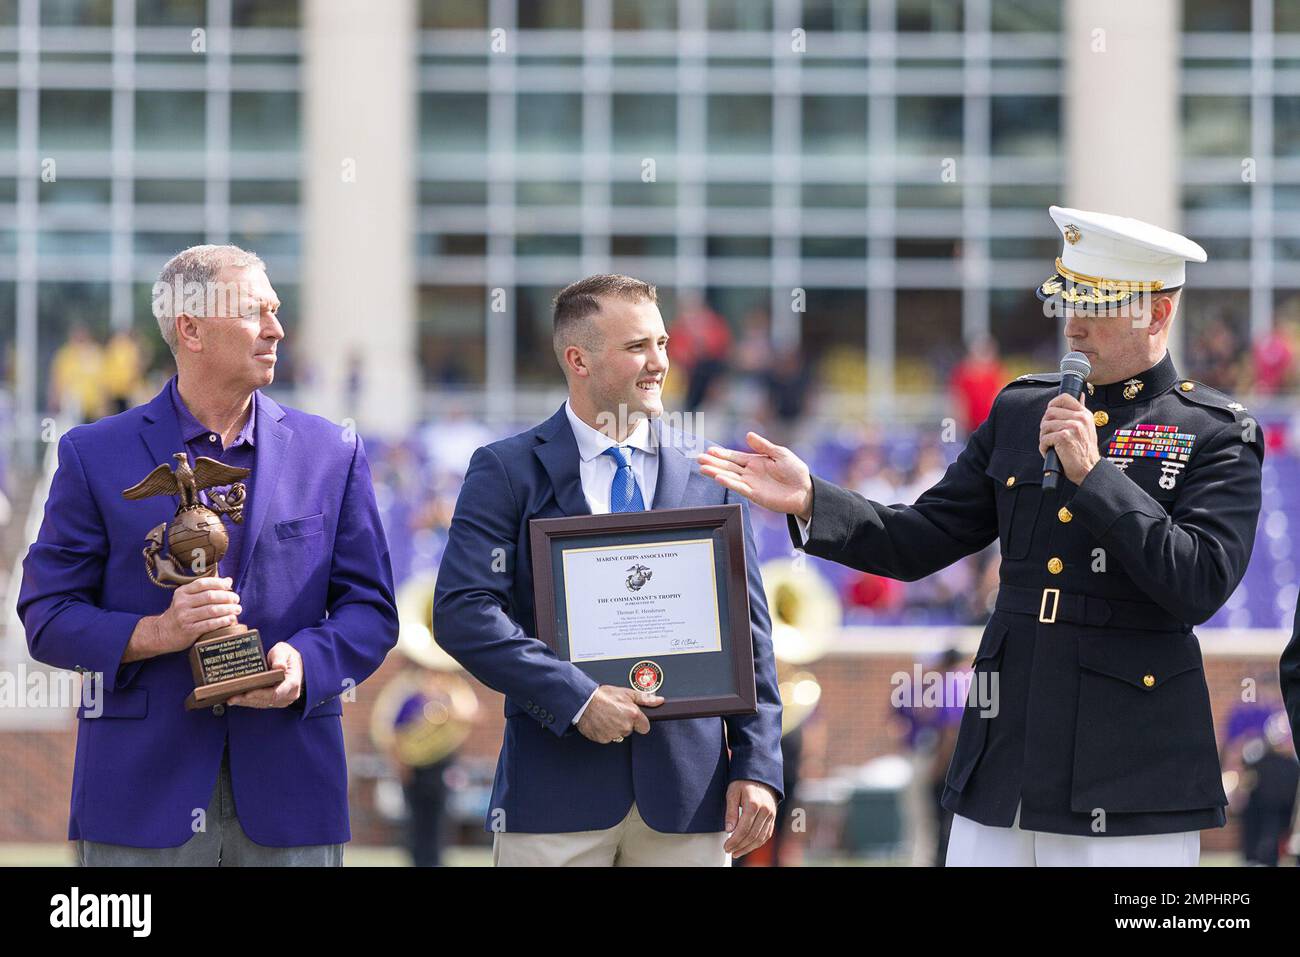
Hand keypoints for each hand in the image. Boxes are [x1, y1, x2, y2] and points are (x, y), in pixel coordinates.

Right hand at [153, 577, 241, 654]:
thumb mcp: (187, 598)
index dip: (219, 583)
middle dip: (227, 597)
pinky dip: (223, 621)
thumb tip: (228, 581)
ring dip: (228, 609)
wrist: (162, 633)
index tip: (230, 586)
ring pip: (212, 610)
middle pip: (210, 596)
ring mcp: (185, 617)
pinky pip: (210, 624)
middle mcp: (182, 603)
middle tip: (237, 599)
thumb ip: (206, 589)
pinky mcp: (189, 630)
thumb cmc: (181, 613)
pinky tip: (231, 619)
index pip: (203, 583)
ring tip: (238, 609)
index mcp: (182, 592)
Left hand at [227, 642, 298, 708]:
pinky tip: (236, 700)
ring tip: (230, 699)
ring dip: (245, 702)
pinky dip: (248, 702)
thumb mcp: (284, 651)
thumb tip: (279, 666)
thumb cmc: (286, 656)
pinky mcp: (275, 702)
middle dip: (248, 699)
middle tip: (232, 698)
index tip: (247, 694)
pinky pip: (260, 703)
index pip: (276, 693)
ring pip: (261, 703)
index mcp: (292, 683)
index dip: (260, 694)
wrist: (291, 663)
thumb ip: (280, 657)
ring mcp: (282, 700)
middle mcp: (289, 695)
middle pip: (266, 700)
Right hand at [576, 685, 662, 743]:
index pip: (645, 727)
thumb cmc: (602, 696)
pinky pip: (608, 738)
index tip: (633, 718)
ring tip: (607, 717)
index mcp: (632, 714)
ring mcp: (614, 734)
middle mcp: (624, 726)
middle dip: (625, 723)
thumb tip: (658, 701)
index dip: (639, 722)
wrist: (582, 701)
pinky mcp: (603, 739)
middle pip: (630, 730)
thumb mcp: (625, 693)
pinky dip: (605, 732)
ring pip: (619, 735)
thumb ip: (644, 699)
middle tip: (616, 713)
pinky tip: (601, 722)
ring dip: (615, 728)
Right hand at [698, 432, 813, 520]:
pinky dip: (728, 483)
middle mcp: (750, 472)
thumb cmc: (795, 471)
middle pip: (728, 466)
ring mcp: (751, 484)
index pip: (734, 456)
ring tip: (702, 468)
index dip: (722, 453)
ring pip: (729, 477)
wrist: (805, 491)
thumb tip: (747, 434)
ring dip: (716, 472)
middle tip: (699, 458)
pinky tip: (718, 477)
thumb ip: (763, 446)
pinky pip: (739, 487)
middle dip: (713, 462)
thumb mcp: (780, 453)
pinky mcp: (754, 495)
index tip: (709, 450)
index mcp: (755, 461)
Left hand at [723, 780, 777, 857]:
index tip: (726, 846)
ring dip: (748, 848)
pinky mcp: (773, 817)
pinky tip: (748, 846)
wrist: (760, 775)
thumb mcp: (732, 793)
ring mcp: (771, 814)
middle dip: (740, 846)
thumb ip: (731, 812)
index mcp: (754, 804)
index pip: (744, 829)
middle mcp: (765, 810)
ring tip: (737, 852)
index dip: (734, 841)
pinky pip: (767, 834)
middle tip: (729, 851)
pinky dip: (758, 843)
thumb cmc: (743, 782)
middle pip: (752, 835)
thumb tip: (729, 830)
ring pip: (761, 838)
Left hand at [1039, 393, 1100, 484]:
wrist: (1089, 469)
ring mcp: (1072, 427)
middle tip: (1050, 436)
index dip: (1052, 404)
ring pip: (1045, 426)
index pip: (1064, 398)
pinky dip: (1044, 447)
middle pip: (1049, 412)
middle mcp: (1079, 418)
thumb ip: (1081, 411)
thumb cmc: (1085, 451)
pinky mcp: (1063, 437)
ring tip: (1052, 445)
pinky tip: (1051, 451)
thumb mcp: (1087, 427)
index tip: (1050, 415)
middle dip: (1046, 425)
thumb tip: (1080, 395)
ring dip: (1044, 437)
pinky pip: (1044, 438)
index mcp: (1084, 414)